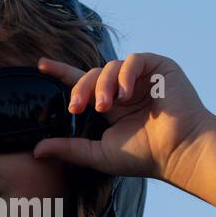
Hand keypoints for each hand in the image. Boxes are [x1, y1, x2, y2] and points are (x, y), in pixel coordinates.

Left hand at [32, 53, 215, 182]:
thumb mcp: (99, 153)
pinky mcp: (159, 67)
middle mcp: (125, 89)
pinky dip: (124, 75)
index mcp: (112, 105)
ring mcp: (142, 77)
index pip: (83, 83)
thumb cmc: (145, 156)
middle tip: (76, 107)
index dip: (62, 73)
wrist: (179, 151)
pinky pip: (133, 60)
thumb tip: (36, 151)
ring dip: (102, 85)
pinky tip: (124, 94)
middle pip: (92, 75)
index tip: (41, 66)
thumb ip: (69, 149)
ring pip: (109, 66)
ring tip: (106, 106)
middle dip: (80, 88)